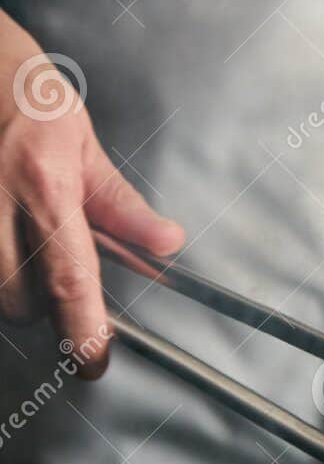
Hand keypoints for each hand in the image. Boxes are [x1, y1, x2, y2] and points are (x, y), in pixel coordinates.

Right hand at [0, 15, 183, 375]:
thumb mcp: (85, 147)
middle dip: (43, 306)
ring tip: (22, 252)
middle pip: (19, 300)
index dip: (83, 330)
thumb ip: (123, 206)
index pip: (68, 278)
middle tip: (56, 278)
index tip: (93, 360)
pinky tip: (5, 251)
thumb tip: (167, 243)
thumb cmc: (25, 103)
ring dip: (11, 291)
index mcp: (44, 186)